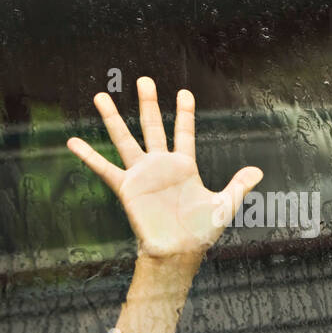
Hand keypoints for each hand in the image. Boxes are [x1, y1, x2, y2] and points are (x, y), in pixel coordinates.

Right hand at [67, 76, 262, 257]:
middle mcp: (161, 166)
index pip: (184, 133)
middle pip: (153, 127)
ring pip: (125, 140)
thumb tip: (258, 171)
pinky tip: (72, 142)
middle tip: (143, 80)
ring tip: (100, 95)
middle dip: (148, 104)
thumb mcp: (225, 205)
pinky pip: (104, 169)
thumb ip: (239, 185)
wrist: (178, 252)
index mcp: (184, 167)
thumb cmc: (200, 233)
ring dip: (112, 118)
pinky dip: (88, 156)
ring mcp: (142, 175)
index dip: (185, 114)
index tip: (185, 92)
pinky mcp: (127, 188)